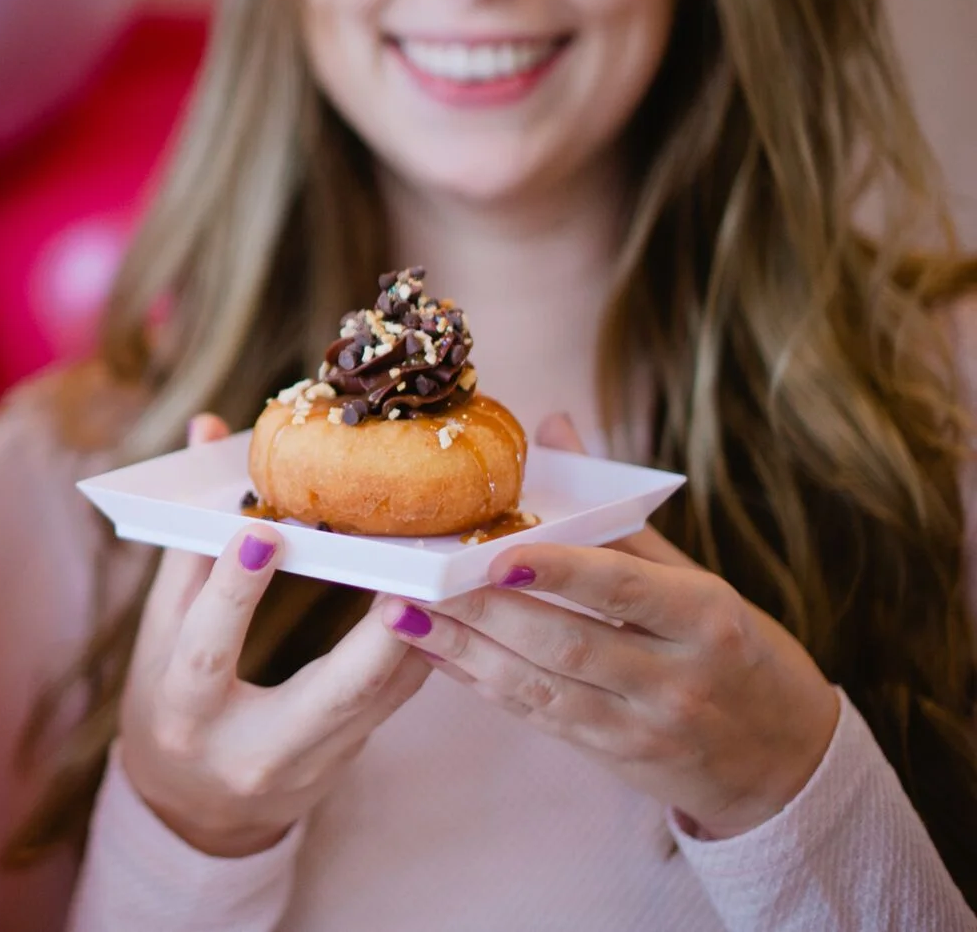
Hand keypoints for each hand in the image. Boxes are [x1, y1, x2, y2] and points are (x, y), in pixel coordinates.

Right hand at [118, 416, 430, 857]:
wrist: (194, 807)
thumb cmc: (168, 700)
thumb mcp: (160, 632)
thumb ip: (189, 538)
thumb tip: (207, 434)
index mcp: (183, 710)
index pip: (204, 651)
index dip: (232, 592)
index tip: (259, 529)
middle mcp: (248, 749)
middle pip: (323, 694)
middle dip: (371, 638)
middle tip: (405, 576)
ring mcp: (307, 765)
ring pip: (378, 701)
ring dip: (417, 637)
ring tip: (444, 576)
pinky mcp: (346, 762)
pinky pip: (392, 704)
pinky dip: (418, 650)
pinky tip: (441, 605)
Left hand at [379, 415, 840, 838]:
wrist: (784, 760)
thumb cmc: (732, 648)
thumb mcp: (697, 579)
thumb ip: (617, 514)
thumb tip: (554, 427)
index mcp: (705, 617)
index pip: (622, 589)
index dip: (557, 572)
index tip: (494, 553)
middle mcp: (678, 677)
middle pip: (565, 641)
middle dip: (483, 610)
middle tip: (416, 579)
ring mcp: (646, 725)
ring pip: (541, 686)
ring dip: (464, 650)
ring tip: (403, 615)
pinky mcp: (616, 758)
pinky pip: (539, 715)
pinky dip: (482, 682)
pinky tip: (436, 653)